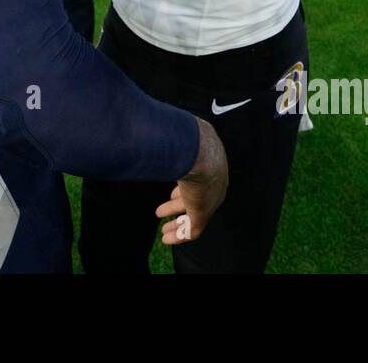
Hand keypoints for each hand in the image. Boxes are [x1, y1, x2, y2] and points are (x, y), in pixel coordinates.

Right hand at [157, 117, 227, 244]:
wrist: (199, 151)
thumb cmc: (186, 141)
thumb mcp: (181, 140)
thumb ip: (169, 140)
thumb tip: (154, 128)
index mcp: (210, 167)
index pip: (197, 182)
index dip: (181, 190)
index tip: (170, 195)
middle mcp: (213, 185)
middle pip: (194, 199)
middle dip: (177, 205)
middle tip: (162, 210)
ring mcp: (210, 199)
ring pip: (194, 217)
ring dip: (177, 224)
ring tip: (164, 229)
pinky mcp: (203, 212)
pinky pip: (193, 230)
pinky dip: (179, 236)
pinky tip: (166, 239)